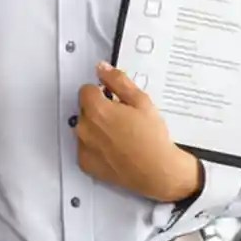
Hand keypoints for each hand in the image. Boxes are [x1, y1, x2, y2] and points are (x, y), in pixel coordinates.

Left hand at [76, 62, 202, 202]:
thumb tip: (102, 68)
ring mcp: (83, 147)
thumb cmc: (152, 138)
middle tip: (121, 118)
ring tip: (119, 135)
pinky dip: (94, 146)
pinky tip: (113, 149)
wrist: (157, 171)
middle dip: (99, 109)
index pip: (86, 90)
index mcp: (97, 110)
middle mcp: (85, 128)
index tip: (113, 99)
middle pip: (84, 109)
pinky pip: (84, 147)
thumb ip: (118, 81)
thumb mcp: (141, 101)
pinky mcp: (85, 163)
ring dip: (95, 127)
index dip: (101, 92)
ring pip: (84, 128)